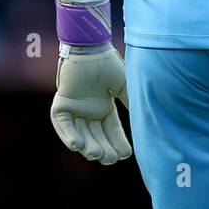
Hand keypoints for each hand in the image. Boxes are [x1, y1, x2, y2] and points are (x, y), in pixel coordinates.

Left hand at [50, 44, 132, 164]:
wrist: (90, 49)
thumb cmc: (108, 64)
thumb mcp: (123, 87)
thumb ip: (132, 103)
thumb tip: (147, 121)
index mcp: (103, 107)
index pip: (111, 130)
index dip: (118, 142)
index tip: (126, 154)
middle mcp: (88, 110)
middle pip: (96, 136)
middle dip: (103, 148)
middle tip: (110, 159)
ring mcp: (74, 108)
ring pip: (80, 133)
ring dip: (87, 145)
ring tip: (96, 154)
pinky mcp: (61, 104)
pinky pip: (63, 124)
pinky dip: (68, 135)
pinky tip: (76, 145)